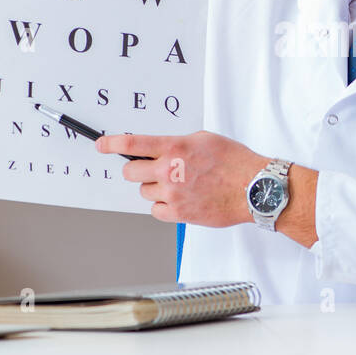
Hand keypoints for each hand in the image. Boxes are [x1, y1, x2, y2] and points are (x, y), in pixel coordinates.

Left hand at [96, 131, 267, 226]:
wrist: (253, 188)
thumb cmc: (235, 163)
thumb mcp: (204, 140)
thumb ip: (177, 144)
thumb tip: (161, 150)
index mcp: (175, 148)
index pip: (132, 144)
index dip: (111, 144)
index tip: (101, 145)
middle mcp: (169, 171)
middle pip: (131, 172)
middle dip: (138, 170)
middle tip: (153, 170)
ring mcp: (172, 194)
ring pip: (145, 192)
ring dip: (155, 189)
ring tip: (179, 185)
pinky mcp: (179, 214)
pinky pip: (156, 211)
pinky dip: (164, 206)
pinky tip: (181, 200)